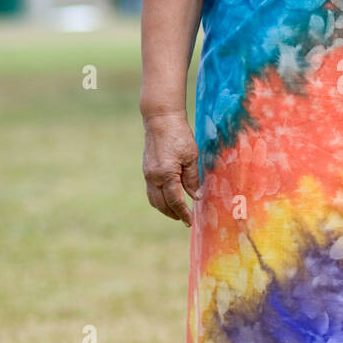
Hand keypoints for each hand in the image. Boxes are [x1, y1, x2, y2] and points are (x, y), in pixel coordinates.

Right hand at [142, 111, 201, 225]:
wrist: (160, 120)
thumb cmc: (179, 135)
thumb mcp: (191, 157)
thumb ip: (192, 179)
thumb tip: (195, 197)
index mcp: (166, 174)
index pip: (175, 201)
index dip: (183, 213)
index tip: (190, 221)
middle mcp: (153, 177)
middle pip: (162, 204)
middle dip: (173, 214)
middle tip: (185, 219)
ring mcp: (148, 174)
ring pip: (154, 200)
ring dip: (165, 209)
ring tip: (177, 212)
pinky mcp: (146, 170)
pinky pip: (151, 191)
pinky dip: (159, 199)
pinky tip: (168, 199)